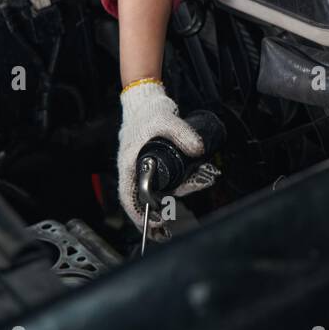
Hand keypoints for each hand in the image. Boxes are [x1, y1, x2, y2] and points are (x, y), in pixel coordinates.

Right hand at [117, 80, 208, 240]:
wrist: (146, 99)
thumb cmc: (148, 111)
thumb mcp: (166, 121)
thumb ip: (183, 134)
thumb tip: (199, 150)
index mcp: (130, 163)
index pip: (129, 195)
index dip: (138, 213)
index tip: (151, 224)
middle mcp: (135, 168)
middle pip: (143, 198)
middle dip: (156, 215)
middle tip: (168, 230)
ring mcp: (144, 167)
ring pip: (157, 190)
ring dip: (172, 199)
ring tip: (187, 205)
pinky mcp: (155, 163)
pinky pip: (165, 180)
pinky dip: (178, 186)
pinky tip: (194, 184)